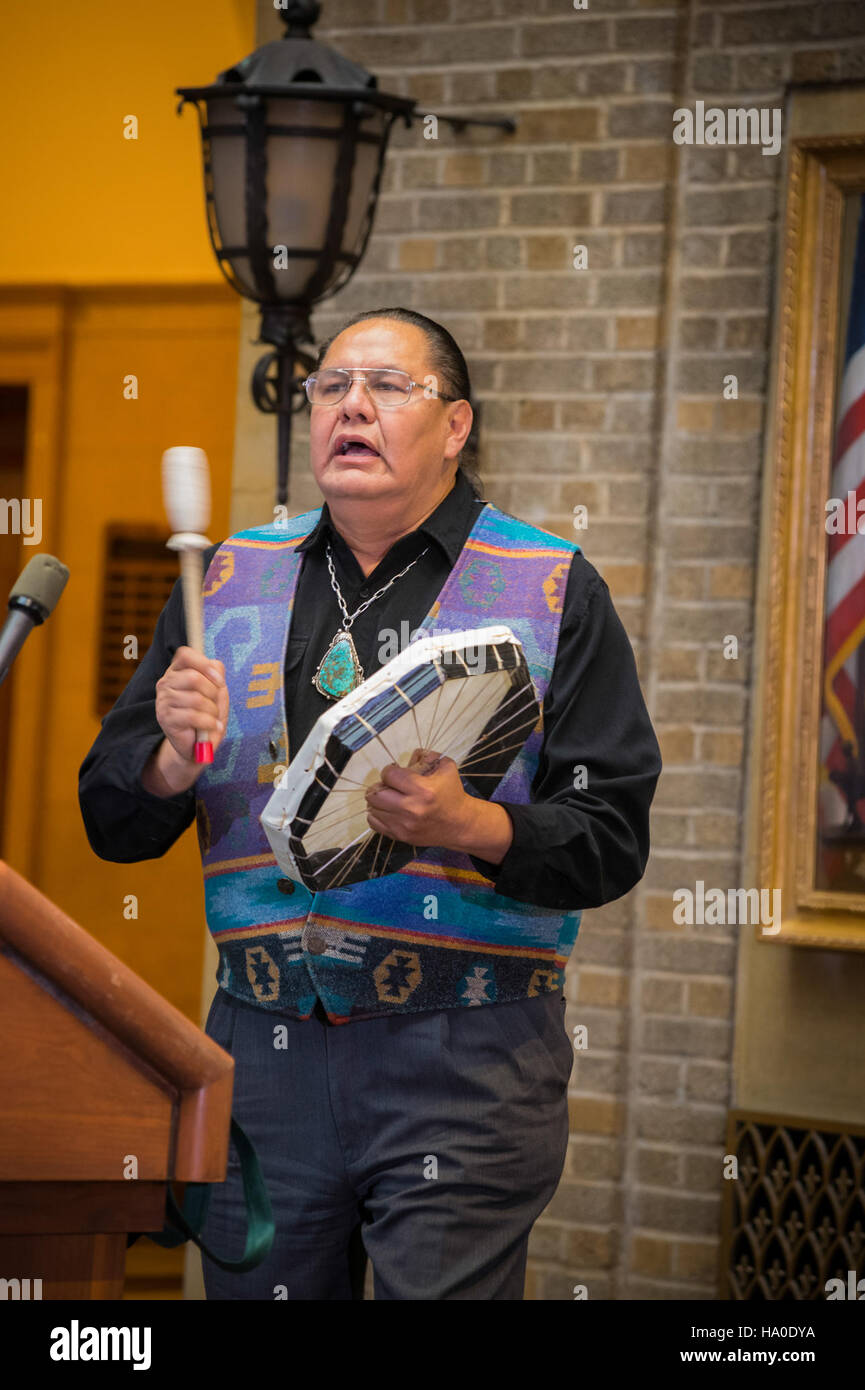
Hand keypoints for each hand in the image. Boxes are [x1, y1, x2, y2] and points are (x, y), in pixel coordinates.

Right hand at [154, 646, 227, 763]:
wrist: (198, 744)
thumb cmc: (207, 713)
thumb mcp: (217, 690)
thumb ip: (216, 672)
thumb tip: (213, 666)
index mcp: (177, 671)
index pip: (185, 655)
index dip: (205, 665)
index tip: (219, 681)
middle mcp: (166, 682)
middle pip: (194, 678)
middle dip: (213, 693)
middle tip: (215, 705)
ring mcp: (163, 700)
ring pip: (195, 698)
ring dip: (212, 711)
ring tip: (212, 718)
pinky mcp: (165, 718)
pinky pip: (192, 716)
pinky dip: (209, 722)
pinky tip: (212, 726)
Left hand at [364, 749, 472, 848]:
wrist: (460, 825)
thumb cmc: (452, 794)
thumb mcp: (446, 768)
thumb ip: (427, 756)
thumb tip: (411, 754)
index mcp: (423, 790)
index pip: (389, 775)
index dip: (390, 770)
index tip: (396, 773)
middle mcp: (412, 809)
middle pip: (375, 794)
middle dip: (380, 786)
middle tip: (389, 786)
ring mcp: (404, 825)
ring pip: (372, 808)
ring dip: (378, 801)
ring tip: (390, 798)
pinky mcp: (400, 836)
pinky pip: (374, 823)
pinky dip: (377, 815)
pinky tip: (389, 810)